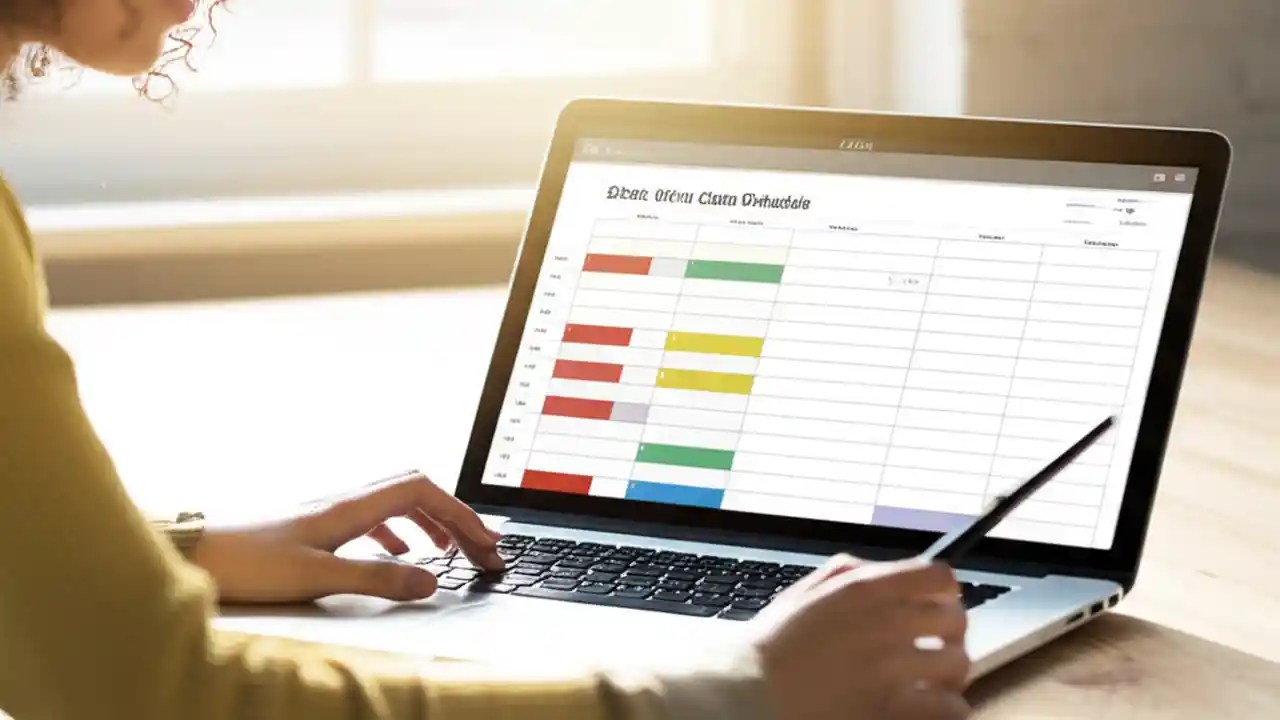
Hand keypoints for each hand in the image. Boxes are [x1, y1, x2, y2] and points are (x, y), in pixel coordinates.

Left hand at [190, 471, 501, 602]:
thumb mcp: (318, 576)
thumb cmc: (245, 560)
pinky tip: (398, 555)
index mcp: (350, 505)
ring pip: (397, 503)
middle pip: (418, 493)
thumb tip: (431, 580)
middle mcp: (344, 500)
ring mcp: (330, 510)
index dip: (461, 514)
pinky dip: (400, 533)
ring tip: (452, 550)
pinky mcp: (316, 525)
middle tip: (482, 549)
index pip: (424, 492)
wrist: (191, 549)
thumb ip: (376, 579)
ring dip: (432, 523)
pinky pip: (374, 519)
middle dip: (456, 518)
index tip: (486, 542)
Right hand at [753, 555, 969, 719]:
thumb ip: (844, 573)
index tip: (935, 606)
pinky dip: (945, 710)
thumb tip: (875, 569)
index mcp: (865, 590)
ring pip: (958, 665)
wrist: (751, 696)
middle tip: (934, 651)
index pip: (938, 577)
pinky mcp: (896, 710)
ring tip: (930, 684)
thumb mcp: (803, 594)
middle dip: (948, 635)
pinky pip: (950, 708)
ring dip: (947, 675)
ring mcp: (893, 669)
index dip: (943, 592)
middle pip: (956, 620)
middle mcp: (886, 623)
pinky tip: (926, 710)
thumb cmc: (771, 648)